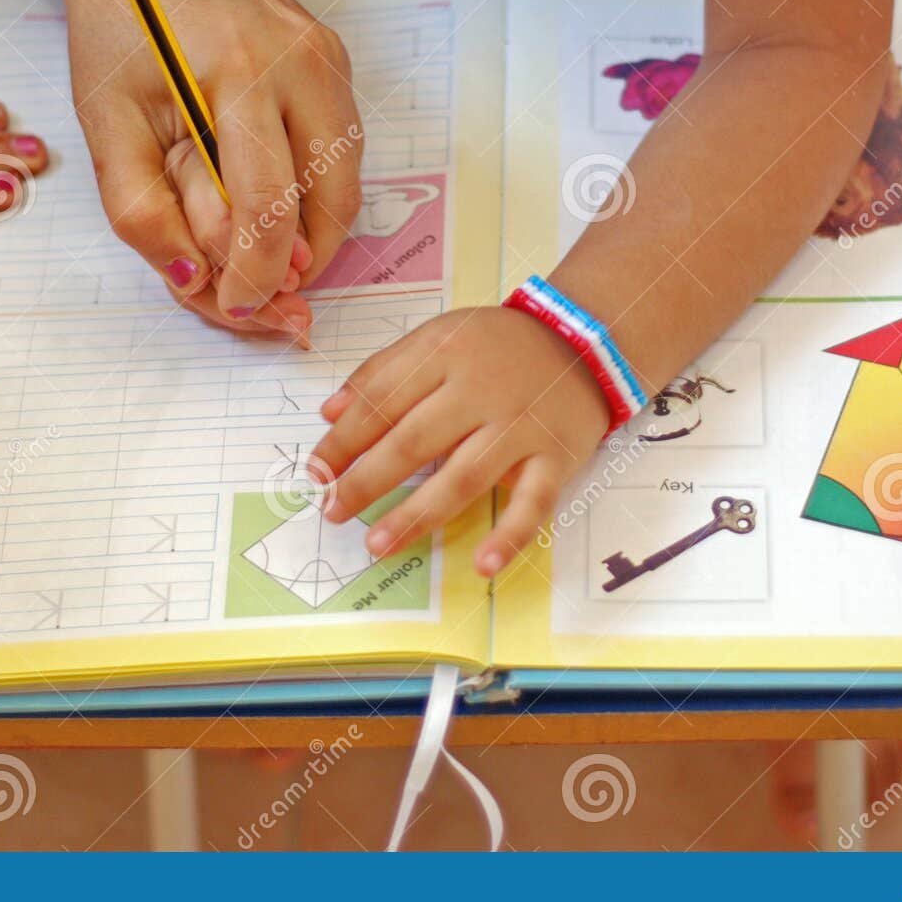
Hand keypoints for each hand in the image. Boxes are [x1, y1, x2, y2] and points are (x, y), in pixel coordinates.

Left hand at [44, 0, 361, 337]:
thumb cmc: (118, 23)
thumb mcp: (105, 122)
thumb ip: (142, 209)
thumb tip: (193, 281)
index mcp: (241, 73)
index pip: (269, 206)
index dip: (254, 274)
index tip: (237, 308)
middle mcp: (302, 62)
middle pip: (331, 201)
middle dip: (299, 263)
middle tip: (263, 296)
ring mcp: (328, 56)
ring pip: (347, 180)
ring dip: (313, 232)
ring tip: (267, 256)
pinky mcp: (334, 56)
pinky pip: (341, 147)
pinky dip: (315, 190)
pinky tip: (274, 203)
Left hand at [309, 307, 611, 576]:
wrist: (586, 341)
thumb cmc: (500, 345)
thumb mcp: (440, 335)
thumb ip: (384, 369)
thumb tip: (329, 413)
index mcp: (445, 353)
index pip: (383, 400)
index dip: (344, 440)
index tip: (315, 471)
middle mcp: (481, 390)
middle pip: (413, 440)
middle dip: (367, 480)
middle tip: (332, 510)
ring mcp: (520, 427)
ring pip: (463, 477)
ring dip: (416, 514)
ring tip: (376, 544)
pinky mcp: (556, 458)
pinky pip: (533, 503)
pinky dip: (509, 536)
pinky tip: (483, 566)